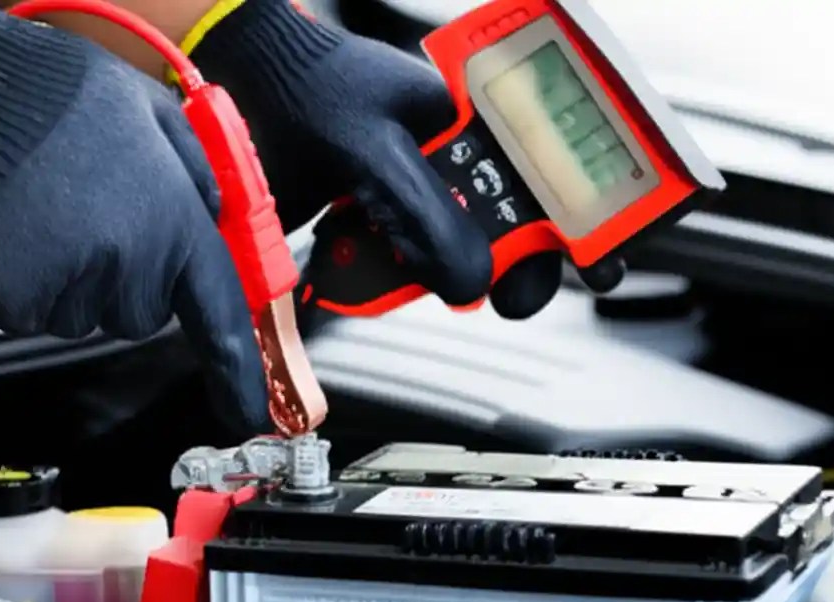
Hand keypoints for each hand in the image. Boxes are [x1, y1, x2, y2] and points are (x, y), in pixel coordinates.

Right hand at [0, 0, 270, 433]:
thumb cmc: (54, 94)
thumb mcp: (154, 112)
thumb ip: (197, 173)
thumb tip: (212, 218)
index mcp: (174, 222)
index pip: (220, 316)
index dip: (238, 370)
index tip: (250, 410)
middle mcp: (128, 265)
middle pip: (139, 313)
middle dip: (122, 276)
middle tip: (87, 213)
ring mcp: (67, 289)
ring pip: (80, 314)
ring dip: (66, 276)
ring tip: (40, 208)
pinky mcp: (8, 302)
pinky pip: (25, 312)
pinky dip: (15, 281)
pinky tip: (7, 227)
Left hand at [189, 0, 619, 316]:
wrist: (235, 82)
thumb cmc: (308, 83)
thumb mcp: (372, 148)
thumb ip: (426, 213)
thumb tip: (472, 281)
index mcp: (485, 118)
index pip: (560, 174)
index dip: (589, 221)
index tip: (598, 265)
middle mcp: (466, 155)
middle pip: (515, 230)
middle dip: (498, 263)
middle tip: (481, 286)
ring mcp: (428, 190)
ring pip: (458, 256)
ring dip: (424, 271)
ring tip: (373, 243)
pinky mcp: (391, 220)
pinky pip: (407, 264)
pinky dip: (384, 273)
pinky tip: (353, 249)